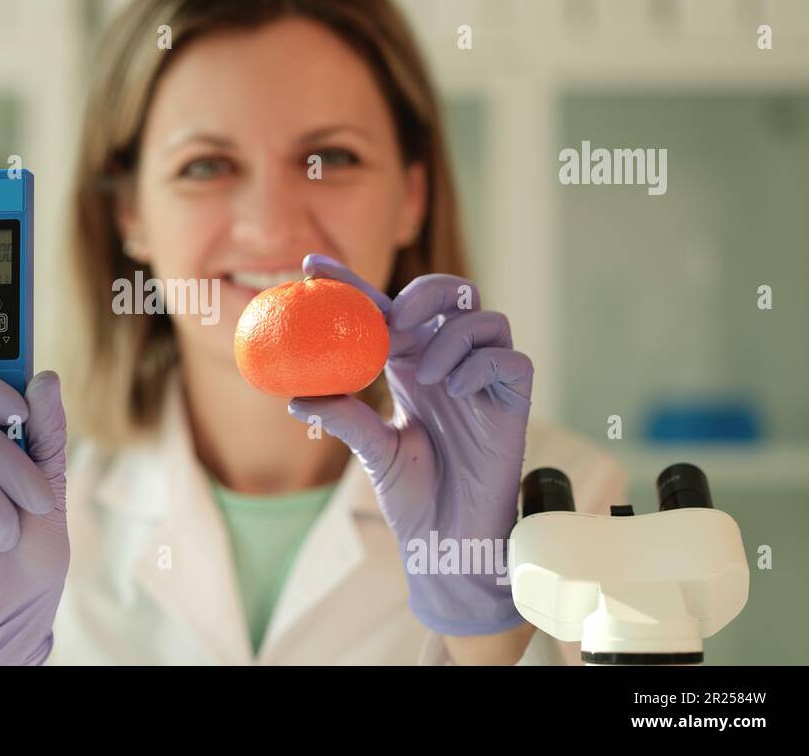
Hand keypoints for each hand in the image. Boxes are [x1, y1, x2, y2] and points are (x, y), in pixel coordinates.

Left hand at [287, 254, 531, 635]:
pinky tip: (455, 392)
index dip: (351, 283)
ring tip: (424, 374)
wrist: (451, 542)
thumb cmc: (415, 496)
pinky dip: (480, 365)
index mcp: (410, 366)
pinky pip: (510, 359)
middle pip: (449, 293)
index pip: (383, 310)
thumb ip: (344, 418)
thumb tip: (295, 397)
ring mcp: (483, 381)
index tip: (311, 266)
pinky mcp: (513, 402)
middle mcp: (448, 364)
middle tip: (395, 318)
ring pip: (484, 318)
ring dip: (450, 335)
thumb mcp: (372, 450)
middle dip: (423, 292)